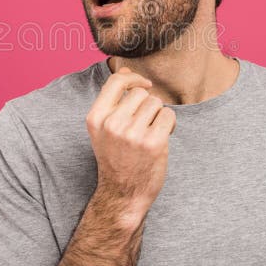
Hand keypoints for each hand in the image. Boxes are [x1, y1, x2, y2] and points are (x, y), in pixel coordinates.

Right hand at [85, 66, 175, 220]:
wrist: (122, 194)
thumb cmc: (116, 157)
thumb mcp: (103, 129)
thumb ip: (112, 101)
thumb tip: (125, 71)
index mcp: (96, 118)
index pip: (116, 82)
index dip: (133, 77)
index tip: (144, 84)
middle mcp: (112, 124)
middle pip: (140, 93)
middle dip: (147, 104)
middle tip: (145, 124)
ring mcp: (133, 134)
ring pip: (156, 103)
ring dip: (158, 114)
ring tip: (152, 131)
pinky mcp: (154, 143)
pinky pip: (168, 115)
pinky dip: (169, 124)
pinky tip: (162, 137)